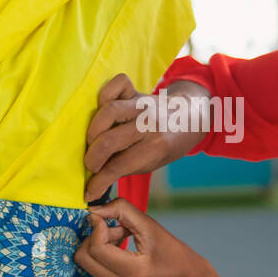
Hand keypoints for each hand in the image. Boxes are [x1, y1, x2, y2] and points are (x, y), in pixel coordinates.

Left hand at [73, 196, 213, 276]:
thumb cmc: (173, 252)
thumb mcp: (151, 226)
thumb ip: (121, 211)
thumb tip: (94, 210)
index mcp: (133, 272)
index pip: (96, 249)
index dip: (96, 227)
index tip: (106, 216)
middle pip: (83, 258)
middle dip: (94, 237)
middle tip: (115, 229)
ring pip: (87, 263)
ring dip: (98, 246)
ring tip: (122, 238)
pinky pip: (96, 269)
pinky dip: (103, 255)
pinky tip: (122, 250)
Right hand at [83, 73, 212, 201]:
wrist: (189, 118)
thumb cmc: (167, 146)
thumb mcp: (152, 163)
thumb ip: (124, 168)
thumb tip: (94, 184)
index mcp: (156, 147)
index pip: (119, 166)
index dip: (99, 182)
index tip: (88, 192)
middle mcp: (149, 124)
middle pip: (110, 141)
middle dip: (93, 158)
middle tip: (90, 165)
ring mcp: (143, 104)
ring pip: (109, 111)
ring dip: (93, 130)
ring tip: (92, 142)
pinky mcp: (137, 91)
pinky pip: (117, 84)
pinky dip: (105, 93)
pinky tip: (101, 108)